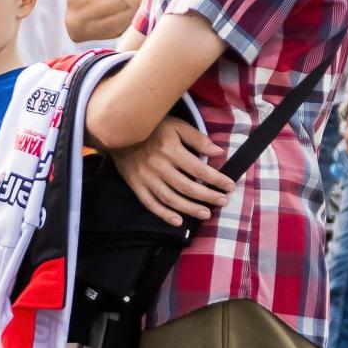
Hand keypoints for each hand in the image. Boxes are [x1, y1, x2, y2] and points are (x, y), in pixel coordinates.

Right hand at [110, 117, 233, 226]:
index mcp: (170, 149)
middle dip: (208, 196)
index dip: (216, 179)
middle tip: (222, 201)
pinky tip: (178, 221)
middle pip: (187, 187)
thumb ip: (197, 138)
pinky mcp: (136, 185)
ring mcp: (146, 178)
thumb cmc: (152, 127)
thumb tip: (218, 151)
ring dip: (190, 209)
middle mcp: (158, 166)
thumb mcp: (176, 125)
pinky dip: (164, 215)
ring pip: (171, 198)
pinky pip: (151, 204)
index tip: (230, 186)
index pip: (199, 169)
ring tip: (206, 214)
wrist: (117, 132)